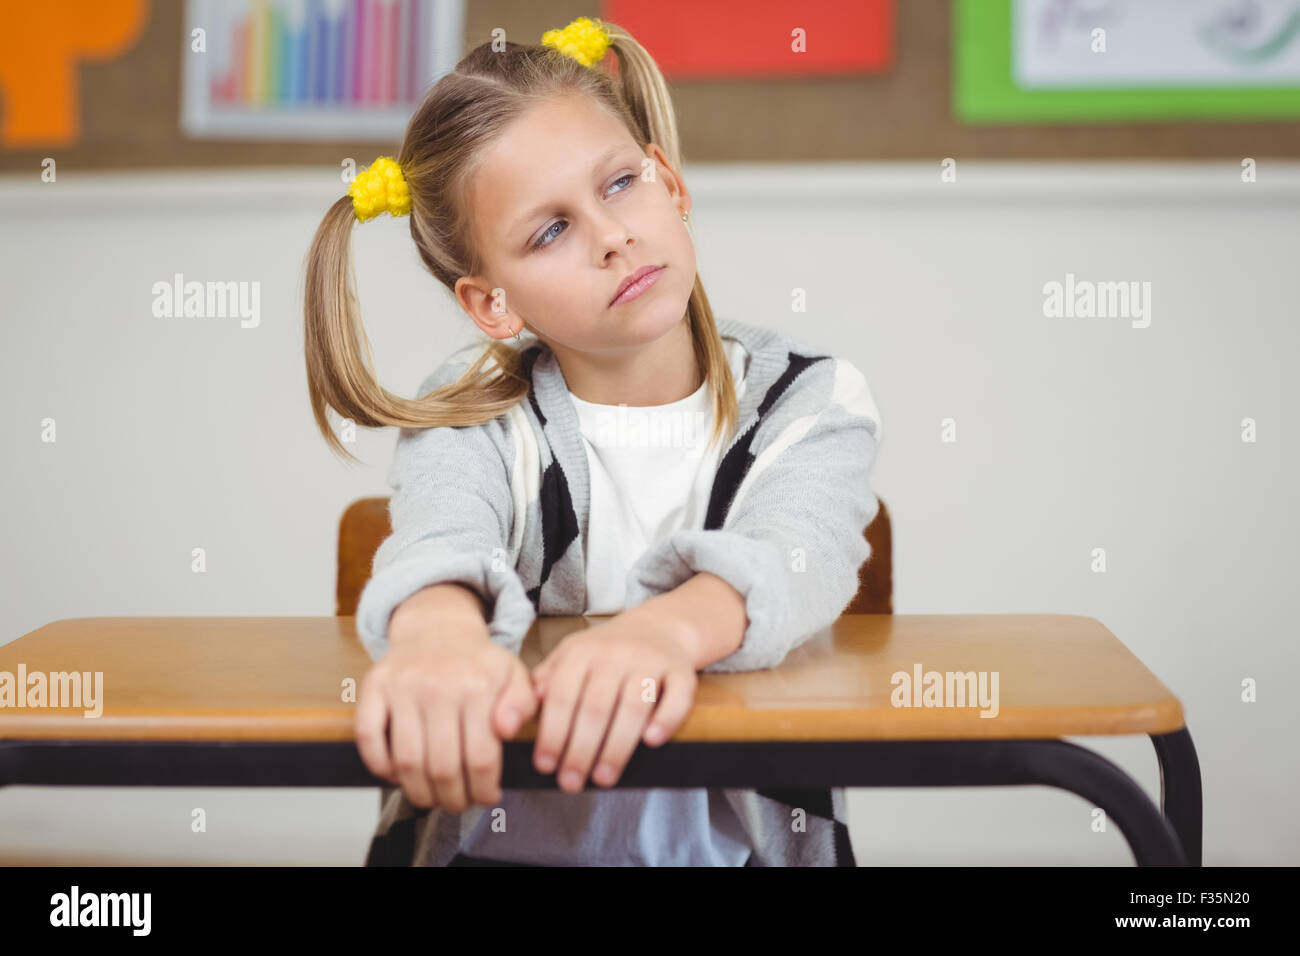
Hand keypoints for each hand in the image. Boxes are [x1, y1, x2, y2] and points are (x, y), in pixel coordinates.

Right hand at [355, 616, 538, 812]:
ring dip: (419, 792)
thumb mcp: (513, 676)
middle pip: (442, 767)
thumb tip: (507, 731)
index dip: (484, 789)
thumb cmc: (478, 662)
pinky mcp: (374, 687)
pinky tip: (396, 775)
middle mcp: (438, 686)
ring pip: (406, 760)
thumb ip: (522, 704)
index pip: (480, 758)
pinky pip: (369, 737)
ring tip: (431, 798)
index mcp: (477, 686)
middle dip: (453, 798)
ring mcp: (402, 686)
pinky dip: (379, 766)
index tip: (487, 798)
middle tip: (458, 803)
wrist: (438, 628)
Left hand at [530, 609, 698, 792]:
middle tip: (571, 782)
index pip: (562, 696)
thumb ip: (546, 680)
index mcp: (581, 652)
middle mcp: (615, 653)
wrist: (659, 627)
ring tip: (603, 778)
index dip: (553, 734)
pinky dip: (666, 719)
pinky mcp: (681, 670)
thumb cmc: (606, 652)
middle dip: (581, 750)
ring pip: (634, 706)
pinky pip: (677, 695)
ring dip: (618, 746)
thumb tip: (522, 709)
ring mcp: (650, 660)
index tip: (545, 766)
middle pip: (596, 707)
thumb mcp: (570, 656)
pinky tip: (652, 742)